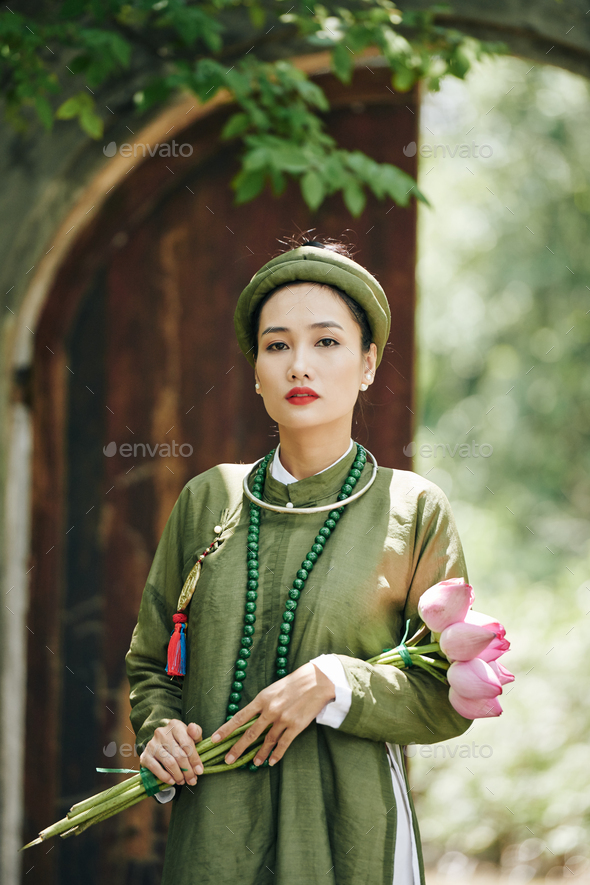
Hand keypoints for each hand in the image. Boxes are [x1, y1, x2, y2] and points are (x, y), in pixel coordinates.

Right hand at [139, 720, 203, 786]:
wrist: (160, 744)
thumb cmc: (179, 740)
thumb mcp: (189, 735)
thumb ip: (196, 732)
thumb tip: (193, 728)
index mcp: (175, 725)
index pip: (187, 743)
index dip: (195, 759)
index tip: (199, 771)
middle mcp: (162, 732)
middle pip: (179, 754)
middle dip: (188, 770)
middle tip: (192, 780)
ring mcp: (152, 744)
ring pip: (169, 762)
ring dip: (178, 775)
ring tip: (183, 781)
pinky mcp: (145, 755)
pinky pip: (156, 768)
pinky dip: (165, 777)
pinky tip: (172, 781)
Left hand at [209, 662, 335, 766]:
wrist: (317, 681)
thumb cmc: (294, 682)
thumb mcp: (273, 688)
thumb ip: (262, 703)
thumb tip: (251, 717)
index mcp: (262, 698)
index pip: (240, 717)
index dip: (226, 729)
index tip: (215, 739)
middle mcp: (270, 710)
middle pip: (250, 733)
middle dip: (237, 748)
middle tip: (228, 760)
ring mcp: (283, 719)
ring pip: (267, 741)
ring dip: (259, 754)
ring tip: (253, 763)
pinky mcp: (296, 726)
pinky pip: (283, 744)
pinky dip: (276, 754)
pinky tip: (271, 762)